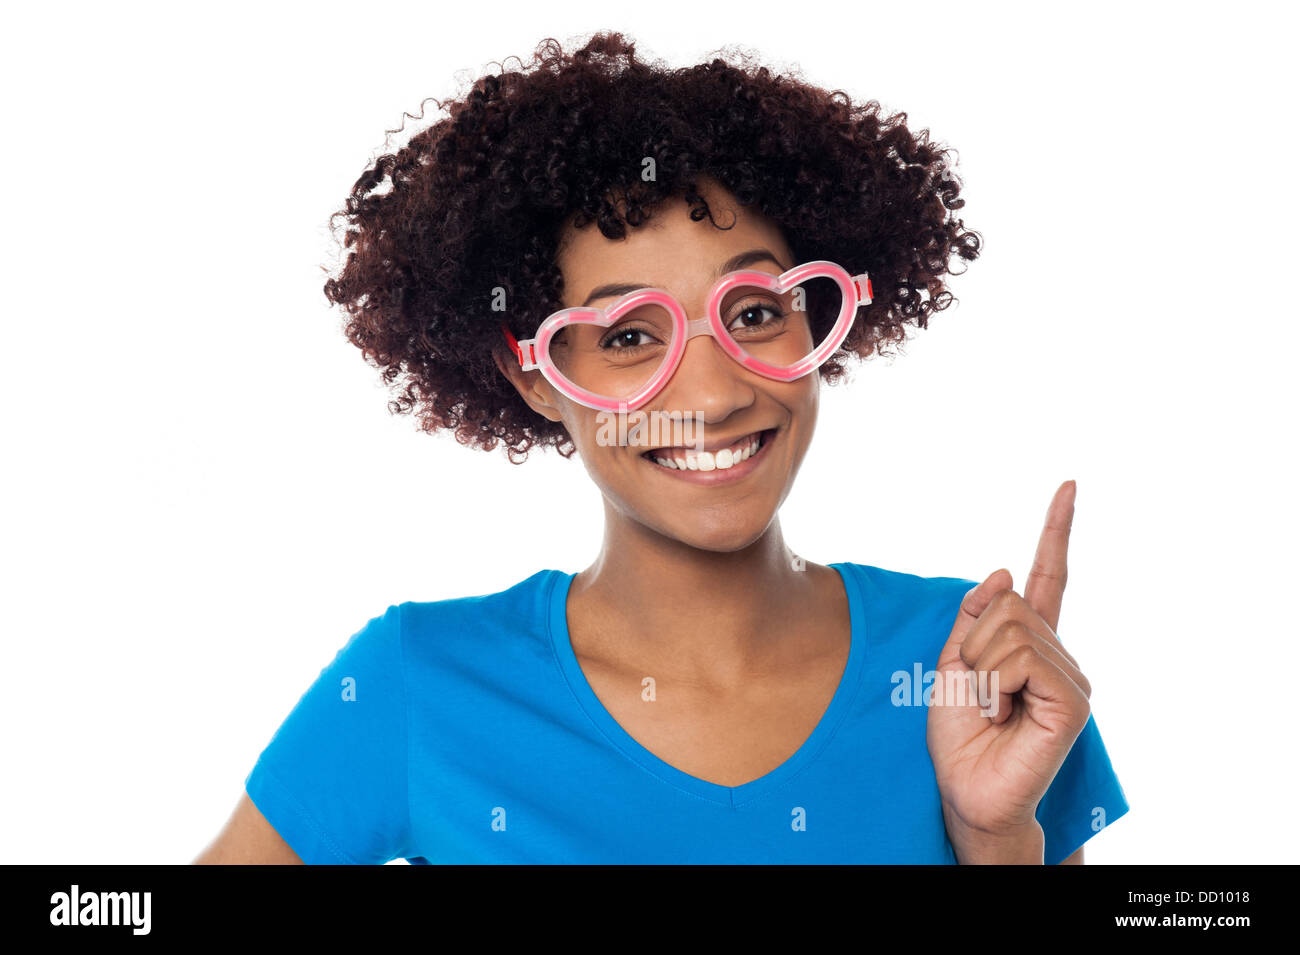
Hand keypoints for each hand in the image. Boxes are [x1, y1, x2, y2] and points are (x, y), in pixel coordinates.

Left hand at [926, 480, 1091, 862]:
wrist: (965, 789)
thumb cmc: (958, 733)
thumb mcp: (952, 663)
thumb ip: (973, 617)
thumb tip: (1003, 569)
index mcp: (1030, 641)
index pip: (1048, 576)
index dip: (1056, 531)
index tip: (1068, 486)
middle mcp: (1057, 653)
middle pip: (1007, 603)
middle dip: (972, 643)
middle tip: (976, 690)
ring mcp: (1070, 676)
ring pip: (1010, 629)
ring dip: (980, 669)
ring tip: (990, 707)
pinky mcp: (1072, 700)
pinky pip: (1021, 659)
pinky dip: (996, 685)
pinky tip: (1002, 716)